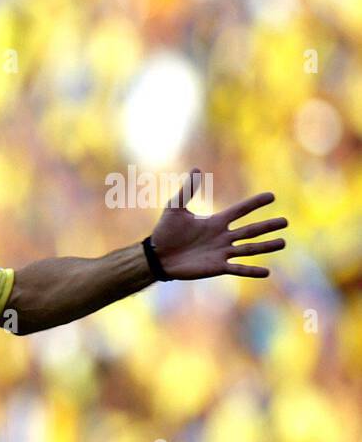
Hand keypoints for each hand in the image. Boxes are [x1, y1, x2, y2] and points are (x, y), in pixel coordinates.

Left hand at [150, 168, 287, 279]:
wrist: (157, 256)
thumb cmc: (165, 231)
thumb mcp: (175, 208)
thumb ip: (187, 190)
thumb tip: (196, 168)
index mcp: (216, 222)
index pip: (240, 211)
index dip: (254, 203)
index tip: (271, 196)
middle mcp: (223, 236)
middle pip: (250, 230)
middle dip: (267, 226)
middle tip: (285, 222)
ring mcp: (221, 252)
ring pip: (249, 249)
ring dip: (265, 246)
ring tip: (282, 242)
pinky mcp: (217, 267)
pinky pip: (238, 269)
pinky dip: (252, 270)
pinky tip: (267, 272)